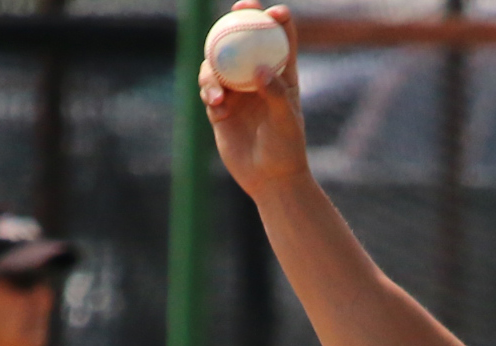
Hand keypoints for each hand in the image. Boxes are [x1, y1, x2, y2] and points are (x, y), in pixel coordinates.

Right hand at [199, 3, 308, 198]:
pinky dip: (210, 92)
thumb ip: (274, 92)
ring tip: (220, 93)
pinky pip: (209, 89)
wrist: (269, 179)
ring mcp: (237, 92)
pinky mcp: (220, 107)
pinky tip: (216, 105)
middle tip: (238, 8)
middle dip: (239, 19)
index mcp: (282, 76)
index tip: (273, 11)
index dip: (277, 20)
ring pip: (219, 62)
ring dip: (216, 68)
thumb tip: (257, 67)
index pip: (281, 41)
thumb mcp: (285, 120)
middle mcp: (257, 79)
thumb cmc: (286, 149)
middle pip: (245, 40)